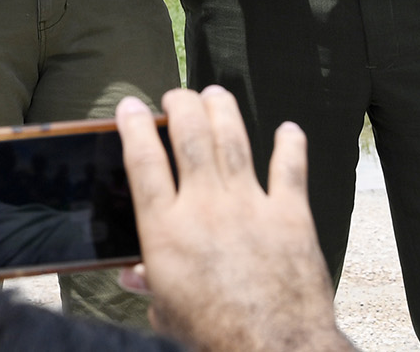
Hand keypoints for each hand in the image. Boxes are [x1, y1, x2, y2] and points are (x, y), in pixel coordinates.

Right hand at [117, 87, 346, 350]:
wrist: (273, 349)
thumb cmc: (216, 335)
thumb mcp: (167, 310)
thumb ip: (151, 283)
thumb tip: (135, 275)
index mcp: (166, 228)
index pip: (143, 159)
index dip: (133, 125)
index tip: (129, 107)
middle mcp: (205, 208)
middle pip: (190, 137)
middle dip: (180, 106)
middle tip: (175, 96)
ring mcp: (251, 207)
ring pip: (234, 141)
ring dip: (223, 112)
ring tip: (215, 94)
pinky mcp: (291, 218)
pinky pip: (290, 171)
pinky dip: (290, 146)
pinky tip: (289, 130)